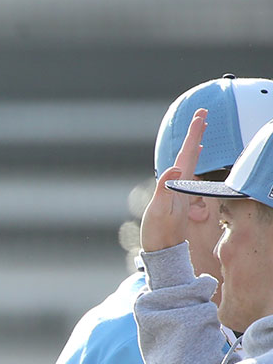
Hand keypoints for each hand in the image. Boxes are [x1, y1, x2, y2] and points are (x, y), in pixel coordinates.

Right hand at [141, 108, 206, 252]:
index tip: (201, 116)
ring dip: (194, 146)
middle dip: (197, 133)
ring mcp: (179, 190)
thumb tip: (175, 168)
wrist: (163, 250)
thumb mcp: (160, 210)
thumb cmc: (159, 232)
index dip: (194, 133)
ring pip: (188, 162)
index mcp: (179, 182)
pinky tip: (186, 163)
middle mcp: (182, 183)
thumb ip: (166, 189)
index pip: (188, 152)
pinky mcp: (174, 197)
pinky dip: (186, 163)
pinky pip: (182, 173)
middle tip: (202, 114)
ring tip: (199, 133)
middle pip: (191, 153)